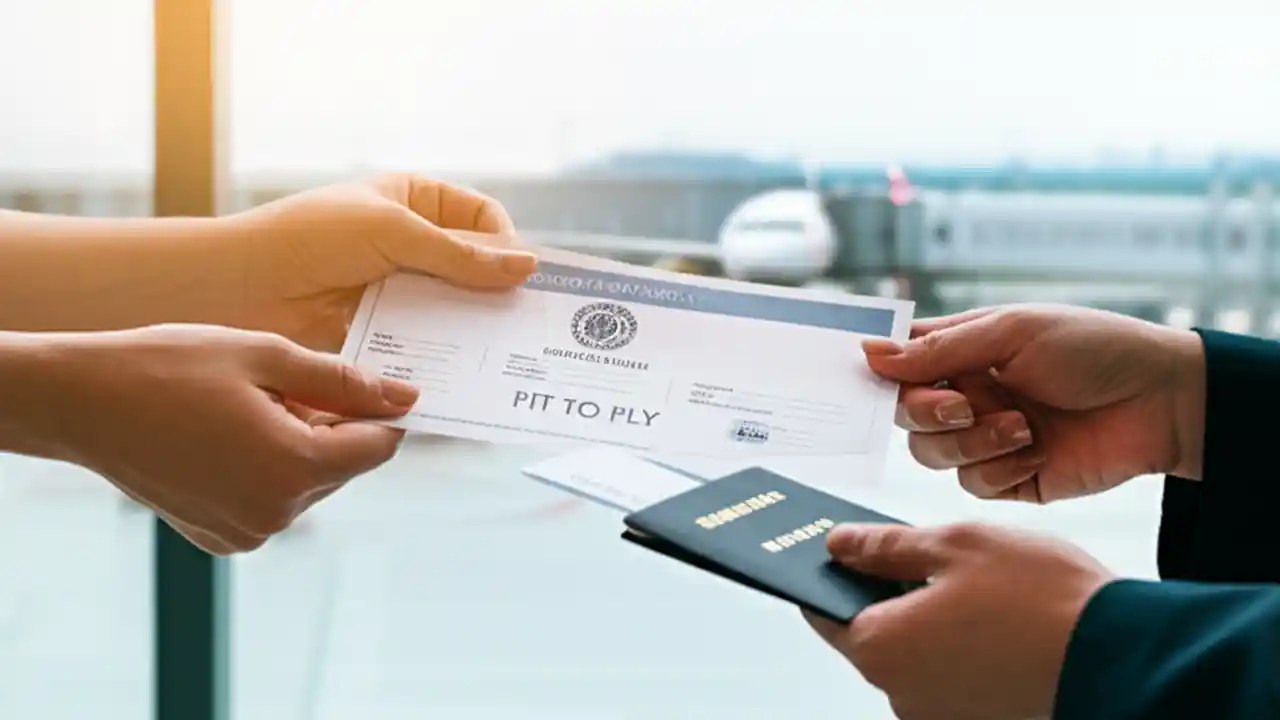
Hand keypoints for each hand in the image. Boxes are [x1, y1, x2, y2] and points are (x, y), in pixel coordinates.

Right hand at [10, 324, 419, 553]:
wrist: (82, 402)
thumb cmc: (171, 367)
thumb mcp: (267, 357)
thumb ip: (344, 381)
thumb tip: (406, 398)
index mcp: (294, 468)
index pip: (377, 447)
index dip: (381, 412)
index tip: (371, 385)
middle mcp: (276, 513)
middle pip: (344, 465)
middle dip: (331, 424)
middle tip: (283, 385)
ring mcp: (247, 532)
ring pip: (309, 482)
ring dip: (298, 445)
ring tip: (247, 408)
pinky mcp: (221, 538)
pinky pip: (273, 501)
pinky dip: (267, 469)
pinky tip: (228, 437)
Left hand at [219, 173, 537, 349]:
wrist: (240, 287)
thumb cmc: (310, 238)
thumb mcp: (394, 232)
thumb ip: (461, 255)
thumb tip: (526, 266)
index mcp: (415, 201)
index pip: (483, 219)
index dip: (506, 243)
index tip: (524, 275)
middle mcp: (412, 244)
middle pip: (476, 268)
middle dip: (499, 291)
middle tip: (531, 324)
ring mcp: (398, 290)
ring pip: (454, 309)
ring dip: (476, 328)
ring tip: (507, 354)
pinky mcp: (384, 332)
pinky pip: (427, 343)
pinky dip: (446, 355)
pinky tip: (466, 372)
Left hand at [804, 522, 1113, 719]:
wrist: (1123, 657)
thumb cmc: (1039, 598)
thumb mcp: (953, 544)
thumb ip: (886, 546)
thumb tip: (841, 546)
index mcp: (880, 647)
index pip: (825, 611)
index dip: (833, 576)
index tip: (843, 553)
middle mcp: (900, 693)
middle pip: (875, 633)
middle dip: (894, 592)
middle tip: (932, 555)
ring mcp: (941, 714)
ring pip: (918, 654)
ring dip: (935, 620)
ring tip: (982, 585)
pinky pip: (953, 675)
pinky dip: (965, 646)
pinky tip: (1000, 617)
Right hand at [865, 303, 1205, 502]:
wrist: (1160, 403)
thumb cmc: (1093, 348)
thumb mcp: (1012, 333)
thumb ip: (939, 349)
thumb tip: (869, 354)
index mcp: (960, 351)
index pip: (897, 362)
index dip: (879, 372)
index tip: (875, 378)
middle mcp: (965, 394)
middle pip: (904, 415)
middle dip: (928, 413)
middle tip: (964, 405)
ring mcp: (984, 438)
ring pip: (931, 454)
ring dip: (971, 441)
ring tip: (1022, 426)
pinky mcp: (1008, 478)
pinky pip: (972, 484)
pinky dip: (999, 468)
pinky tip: (1037, 449)